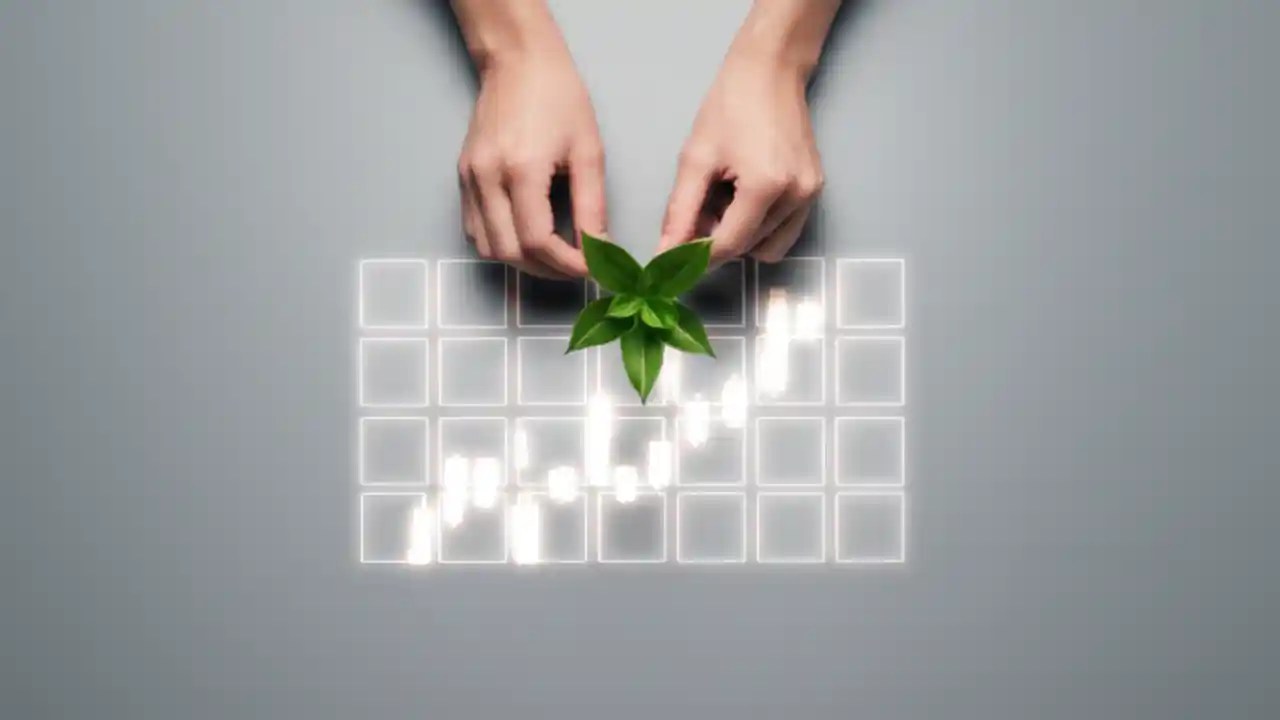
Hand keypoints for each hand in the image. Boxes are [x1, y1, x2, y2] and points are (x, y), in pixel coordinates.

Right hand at [457, 50, 604, 277]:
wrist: (518, 61)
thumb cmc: (558, 97)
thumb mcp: (588, 151)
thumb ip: (592, 206)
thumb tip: (598, 248)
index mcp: (521, 169)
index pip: (537, 241)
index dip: (566, 264)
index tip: (591, 268)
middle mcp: (487, 177)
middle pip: (510, 252)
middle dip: (546, 270)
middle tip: (576, 267)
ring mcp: (470, 178)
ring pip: (488, 247)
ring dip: (522, 262)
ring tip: (554, 257)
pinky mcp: (464, 177)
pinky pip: (475, 229)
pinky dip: (502, 244)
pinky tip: (527, 238)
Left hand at [659, 52, 823, 263]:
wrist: (770, 71)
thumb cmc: (730, 105)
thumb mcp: (696, 157)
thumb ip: (680, 211)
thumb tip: (666, 254)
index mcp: (766, 186)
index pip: (729, 244)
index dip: (698, 256)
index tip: (675, 256)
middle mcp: (796, 197)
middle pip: (748, 247)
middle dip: (717, 240)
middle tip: (698, 210)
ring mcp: (810, 195)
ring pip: (768, 247)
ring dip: (740, 236)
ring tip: (724, 200)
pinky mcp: (815, 191)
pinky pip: (784, 231)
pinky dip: (759, 227)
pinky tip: (744, 198)